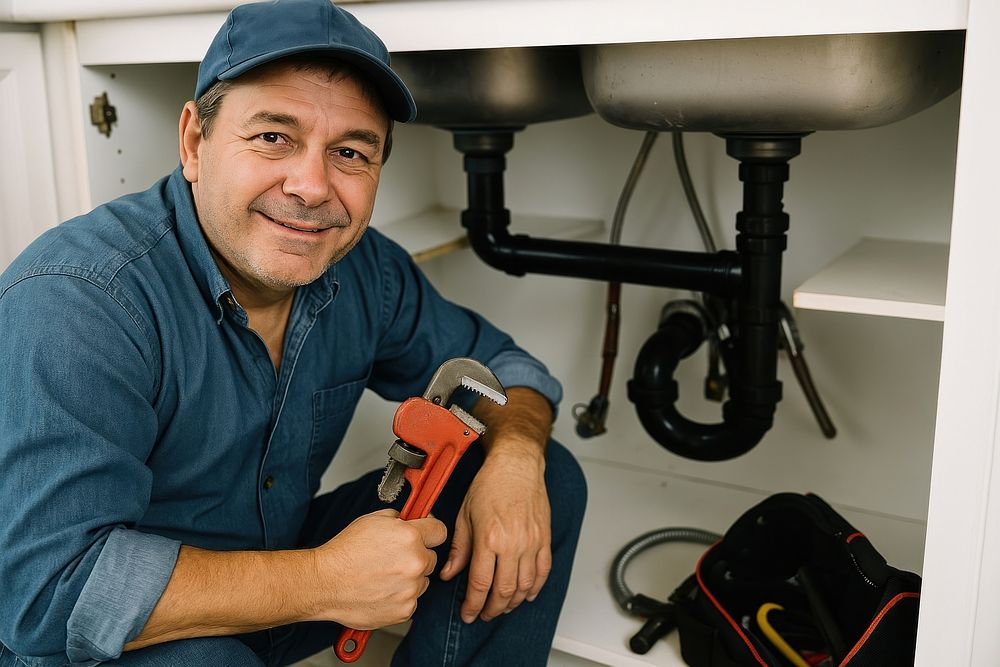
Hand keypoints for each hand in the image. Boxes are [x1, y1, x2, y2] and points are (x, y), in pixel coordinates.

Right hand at [312, 509, 446, 628]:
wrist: (324, 582)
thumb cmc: (344, 552)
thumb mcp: (372, 520)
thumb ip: (399, 519)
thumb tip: (412, 519)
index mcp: (410, 537)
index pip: (440, 531)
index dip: (430, 532)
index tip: (425, 535)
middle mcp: (415, 563)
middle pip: (431, 558)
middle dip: (417, 556)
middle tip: (393, 558)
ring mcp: (411, 589)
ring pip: (422, 581)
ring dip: (408, 579)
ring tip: (382, 576)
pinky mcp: (404, 610)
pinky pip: (411, 600)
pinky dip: (399, 597)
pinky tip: (380, 590)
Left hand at [439, 446, 551, 622]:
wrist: (517, 465)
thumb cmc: (490, 484)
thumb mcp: (464, 515)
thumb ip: (459, 548)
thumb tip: (448, 573)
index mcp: (489, 538)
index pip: (480, 584)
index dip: (472, 605)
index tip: (468, 614)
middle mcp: (513, 544)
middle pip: (503, 591)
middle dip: (492, 609)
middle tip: (483, 614)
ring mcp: (531, 543)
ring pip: (524, 586)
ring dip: (512, 603)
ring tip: (501, 607)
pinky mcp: (544, 539)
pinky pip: (543, 572)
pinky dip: (535, 588)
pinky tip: (526, 595)